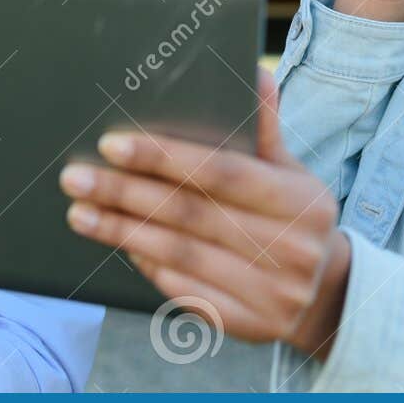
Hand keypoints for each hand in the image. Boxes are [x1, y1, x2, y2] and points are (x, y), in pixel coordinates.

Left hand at [60, 70, 349, 359]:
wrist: (328, 295)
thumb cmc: (293, 217)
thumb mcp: (291, 173)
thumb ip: (265, 130)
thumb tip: (254, 74)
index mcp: (301, 201)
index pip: (221, 173)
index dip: (164, 157)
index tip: (111, 144)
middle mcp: (292, 250)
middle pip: (191, 215)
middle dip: (126, 194)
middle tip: (75, 178)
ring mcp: (275, 295)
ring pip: (182, 255)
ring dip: (123, 232)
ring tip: (80, 212)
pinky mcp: (254, 328)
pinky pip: (188, 292)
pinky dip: (150, 266)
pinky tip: (120, 244)